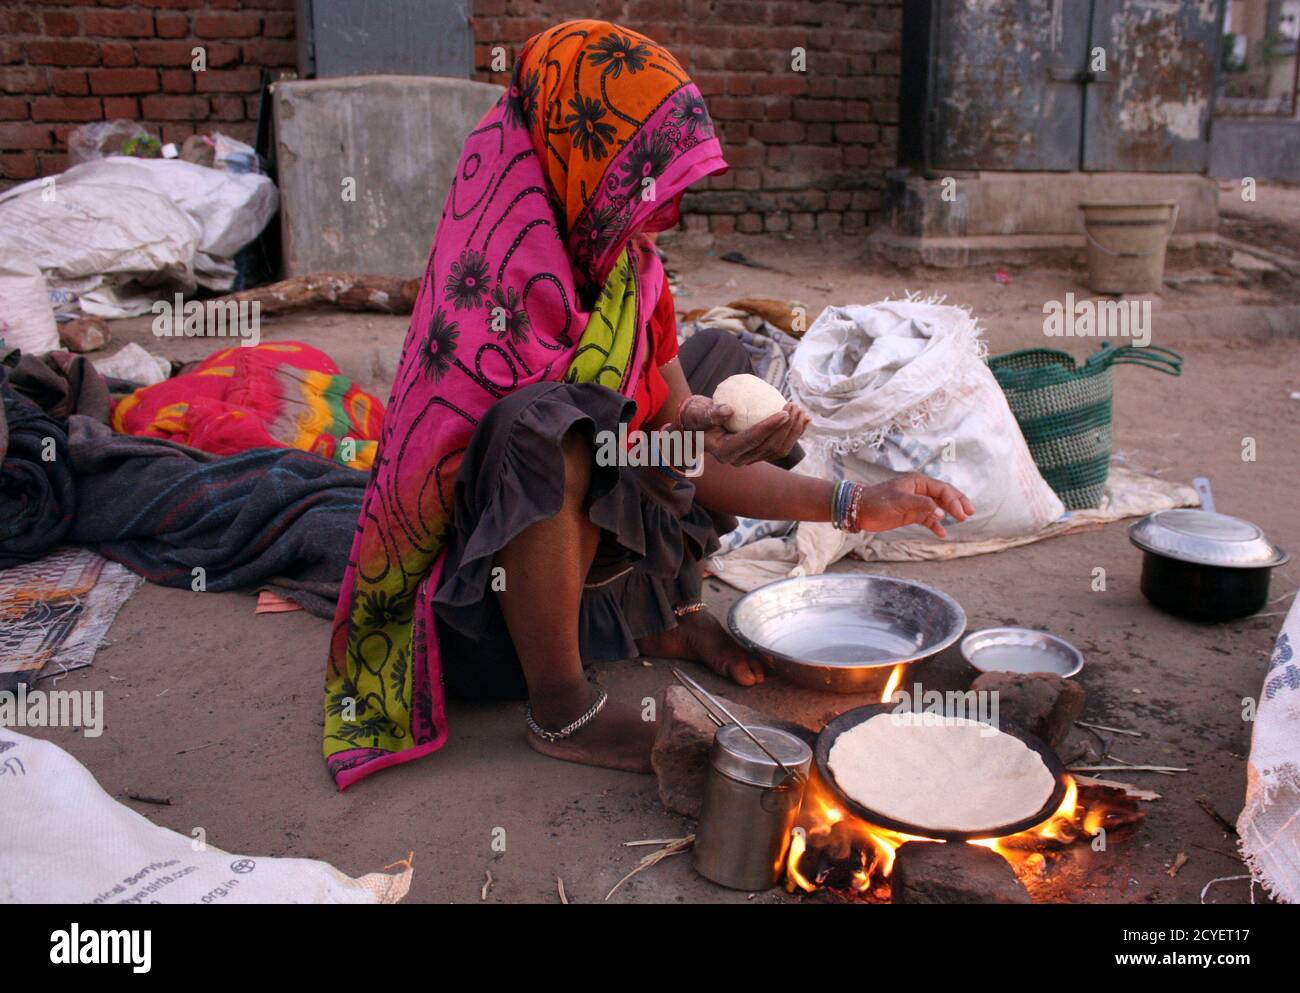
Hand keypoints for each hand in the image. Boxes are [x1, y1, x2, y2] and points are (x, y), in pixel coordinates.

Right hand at [677, 395, 809, 465]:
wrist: (699, 427)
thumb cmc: (697, 417)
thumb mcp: (698, 414)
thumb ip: (710, 413)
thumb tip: (727, 410)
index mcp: (724, 452)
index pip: (751, 439)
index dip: (769, 426)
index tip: (784, 412)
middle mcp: (738, 460)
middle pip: (769, 447)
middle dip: (785, 428)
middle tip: (793, 406)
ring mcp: (750, 458)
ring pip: (778, 450)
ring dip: (793, 432)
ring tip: (801, 412)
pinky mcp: (758, 454)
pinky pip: (779, 447)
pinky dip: (793, 434)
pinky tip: (803, 420)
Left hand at [855, 473, 974, 538]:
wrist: (859, 510)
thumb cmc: (878, 501)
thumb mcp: (900, 501)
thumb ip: (922, 505)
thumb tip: (941, 513)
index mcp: (918, 482)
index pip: (943, 489)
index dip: (954, 501)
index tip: (961, 514)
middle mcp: (919, 490)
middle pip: (944, 495)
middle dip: (957, 503)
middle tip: (970, 513)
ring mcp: (915, 503)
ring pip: (938, 507)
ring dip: (949, 513)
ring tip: (962, 520)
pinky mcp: (910, 514)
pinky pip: (927, 518)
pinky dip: (935, 525)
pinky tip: (942, 534)